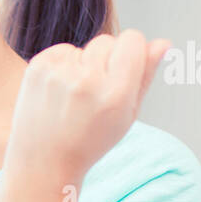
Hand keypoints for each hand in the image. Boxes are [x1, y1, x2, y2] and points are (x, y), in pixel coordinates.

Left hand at [3, 30, 170, 185]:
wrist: (43, 162)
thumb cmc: (89, 141)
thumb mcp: (127, 115)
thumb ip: (146, 76)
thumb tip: (162, 42)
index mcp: (115, 94)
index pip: (133, 40)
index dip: (133, 51)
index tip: (125, 70)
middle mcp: (87, 81)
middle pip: (108, 40)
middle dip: (107, 61)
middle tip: (94, 95)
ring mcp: (59, 74)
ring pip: (84, 47)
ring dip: (83, 65)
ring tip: (74, 97)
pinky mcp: (37, 68)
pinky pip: (63, 50)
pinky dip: (63, 66)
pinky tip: (59, 92)